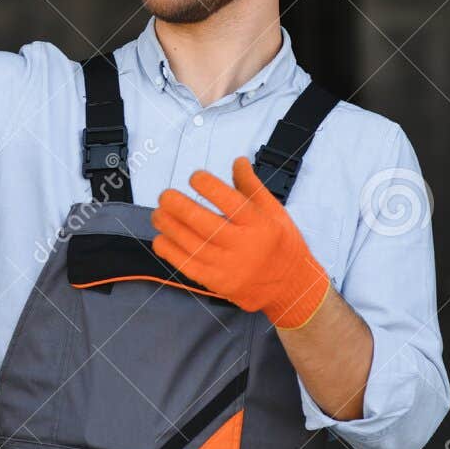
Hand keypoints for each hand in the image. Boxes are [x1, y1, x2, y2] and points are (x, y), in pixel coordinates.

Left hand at [151, 157, 329, 328]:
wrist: (291, 287)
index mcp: (260, 225)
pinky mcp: (217, 283)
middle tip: (165, 195)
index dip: (210, 187)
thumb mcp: (275, 212)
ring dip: (169, 227)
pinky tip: (160, 238)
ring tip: (158, 213)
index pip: (232, 202)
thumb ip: (253, 187)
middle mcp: (244, 246)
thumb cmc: (282, 244)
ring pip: (191, 244)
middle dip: (179, 206)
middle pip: (204, 224)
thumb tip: (237, 161)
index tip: (195, 176)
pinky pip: (187, 266)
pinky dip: (170, 251)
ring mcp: (229, 267)